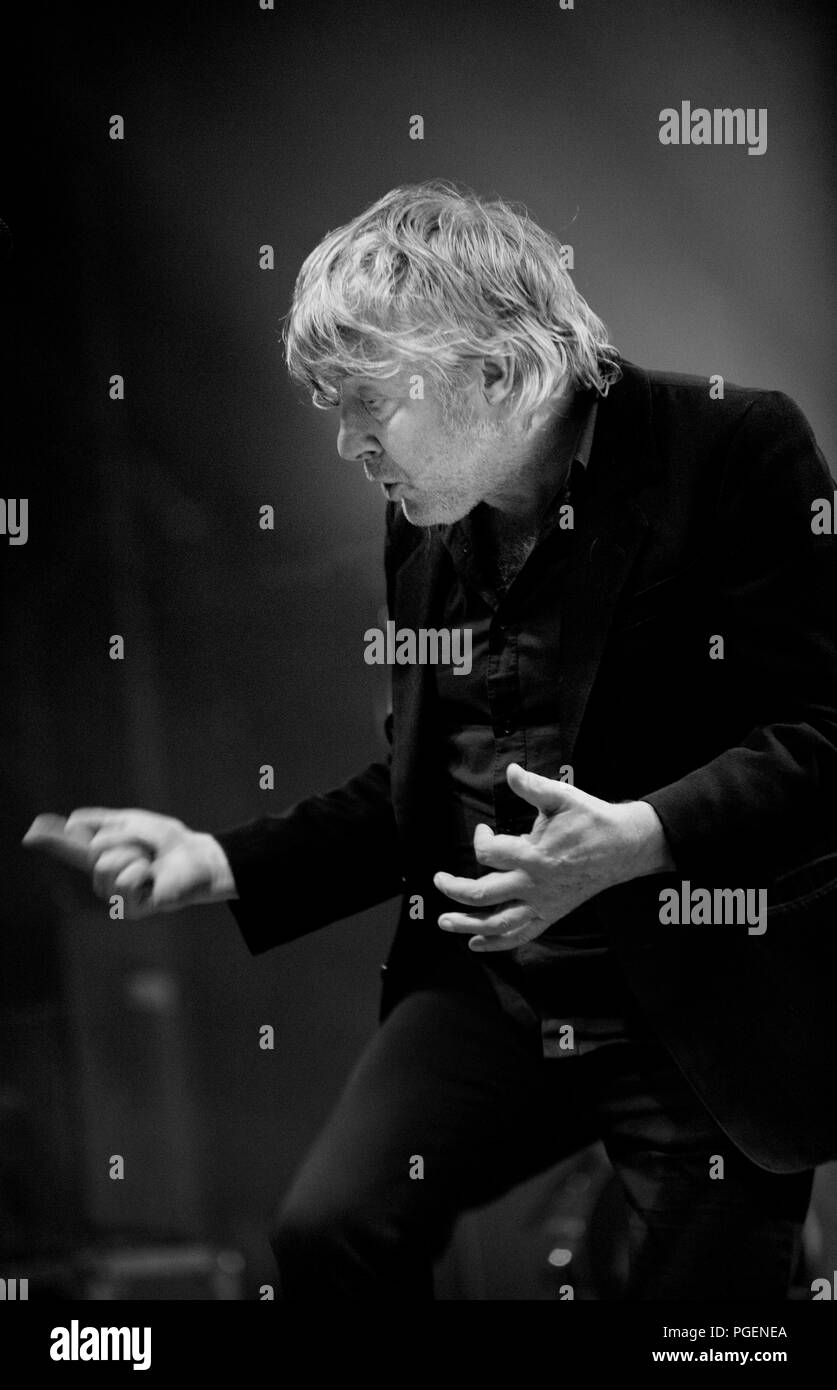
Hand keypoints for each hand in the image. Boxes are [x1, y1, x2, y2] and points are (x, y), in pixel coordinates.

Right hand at [22, 808, 236, 918]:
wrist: (196, 858)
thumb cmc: (167, 841)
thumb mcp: (133, 822)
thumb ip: (102, 821)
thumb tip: (71, 820)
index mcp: (102, 855)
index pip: (72, 848)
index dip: (53, 840)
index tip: (32, 833)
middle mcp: (103, 877)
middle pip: (94, 852)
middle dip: (124, 841)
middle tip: (145, 848)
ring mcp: (115, 895)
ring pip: (106, 865)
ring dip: (134, 855)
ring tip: (150, 863)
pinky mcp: (128, 909)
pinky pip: (123, 880)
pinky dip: (141, 871)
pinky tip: (152, 877)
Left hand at [433, 763, 673, 951]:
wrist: (624, 847)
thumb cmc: (591, 820)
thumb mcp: (562, 796)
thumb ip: (532, 786)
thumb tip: (510, 770)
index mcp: (534, 855)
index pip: (489, 853)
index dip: (479, 840)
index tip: (483, 830)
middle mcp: (535, 885)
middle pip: (483, 895)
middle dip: (454, 889)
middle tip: (438, 881)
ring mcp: (543, 904)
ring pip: (498, 923)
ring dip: (467, 925)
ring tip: (444, 922)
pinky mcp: (551, 915)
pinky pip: (521, 935)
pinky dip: (497, 943)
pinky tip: (476, 944)